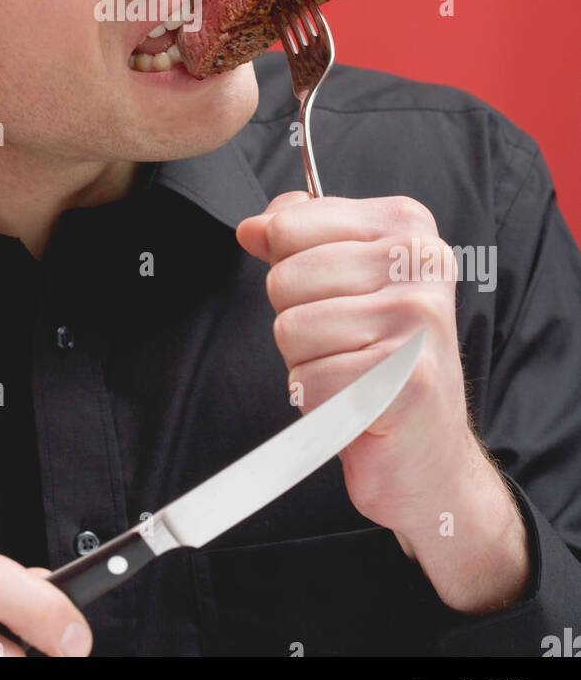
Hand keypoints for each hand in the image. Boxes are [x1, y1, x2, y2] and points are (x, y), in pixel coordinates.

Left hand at [236, 192, 475, 542]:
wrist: (428, 455)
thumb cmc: (378, 363)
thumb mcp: (341, 283)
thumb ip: (296, 242)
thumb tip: (251, 228)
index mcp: (406, 224)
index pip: (290, 224)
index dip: (289, 270)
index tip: (332, 297)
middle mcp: (421, 261)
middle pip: (284, 279)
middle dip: (297, 323)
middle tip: (346, 347)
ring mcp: (420, 318)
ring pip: (291, 330)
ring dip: (308, 365)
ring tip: (352, 374)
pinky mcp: (410, 378)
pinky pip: (309, 381)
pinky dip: (319, 404)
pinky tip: (358, 406)